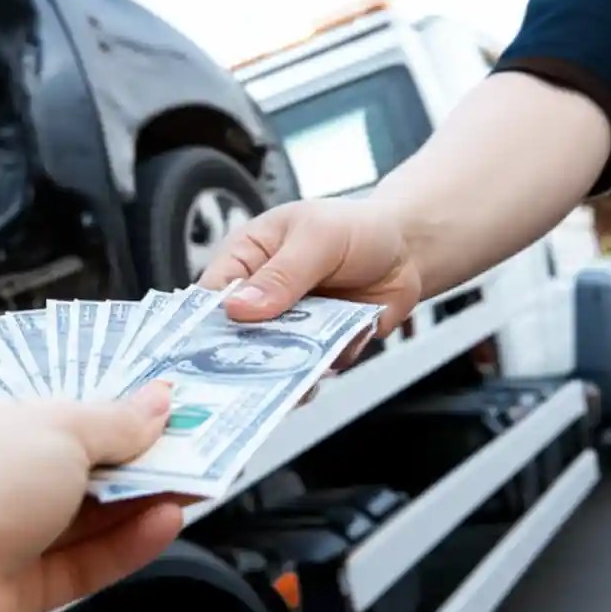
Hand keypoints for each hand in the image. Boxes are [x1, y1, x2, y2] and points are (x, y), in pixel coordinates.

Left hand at [0, 382, 179, 611]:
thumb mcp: (57, 426)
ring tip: (193, 479)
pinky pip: (80, 564)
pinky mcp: (12, 595)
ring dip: (136, 500)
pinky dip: (124, 544)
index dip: (99, 407)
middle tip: (187, 442)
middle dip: (127, 457)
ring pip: (78, 519)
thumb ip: (115, 421)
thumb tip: (158, 402)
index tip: (151, 404)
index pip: (41, 410)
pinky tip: (165, 521)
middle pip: (67, 466)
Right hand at [199, 199, 422, 365]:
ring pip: (273, 360)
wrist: (408, 249)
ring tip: (291, 383)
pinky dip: (319, 371)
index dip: (203, 324)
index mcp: (247, 259)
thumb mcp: (317, 237)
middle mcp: (262, 296)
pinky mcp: (318, 347)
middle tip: (245, 379)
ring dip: (282, 373)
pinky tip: (328, 365)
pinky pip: (310, 370)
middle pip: (237, 337)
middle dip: (242, 359)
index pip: (211, 296)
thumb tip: (238, 308)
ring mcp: (290, 325)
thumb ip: (281, 273)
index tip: (202, 353)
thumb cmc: (356, 228)